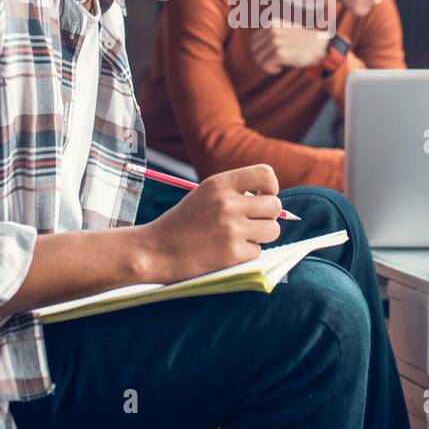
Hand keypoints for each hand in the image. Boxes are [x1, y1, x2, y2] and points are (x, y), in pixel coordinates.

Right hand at [139, 164, 281, 282]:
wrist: (154, 251)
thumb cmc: (182, 223)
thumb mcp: (205, 195)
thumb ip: (235, 193)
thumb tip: (272, 202)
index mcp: (219, 183)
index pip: (266, 174)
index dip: (270, 188)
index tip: (261, 198)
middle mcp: (228, 203)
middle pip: (274, 205)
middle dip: (267, 217)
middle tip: (250, 224)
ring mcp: (231, 228)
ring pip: (273, 230)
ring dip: (261, 236)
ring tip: (239, 238)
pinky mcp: (233, 253)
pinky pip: (258, 251)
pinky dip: (246, 254)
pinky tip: (226, 253)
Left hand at [250, 24, 328, 74]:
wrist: (319, 47)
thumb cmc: (302, 42)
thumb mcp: (286, 31)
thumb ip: (271, 35)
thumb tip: (254, 48)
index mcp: (273, 23)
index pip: (254, 40)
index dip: (259, 50)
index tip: (270, 56)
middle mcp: (272, 30)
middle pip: (254, 49)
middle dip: (260, 58)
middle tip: (271, 63)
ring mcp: (275, 41)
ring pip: (258, 57)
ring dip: (266, 65)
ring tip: (277, 65)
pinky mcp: (279, 53)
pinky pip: (265, 64)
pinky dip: (270, 69)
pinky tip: (279, 69)